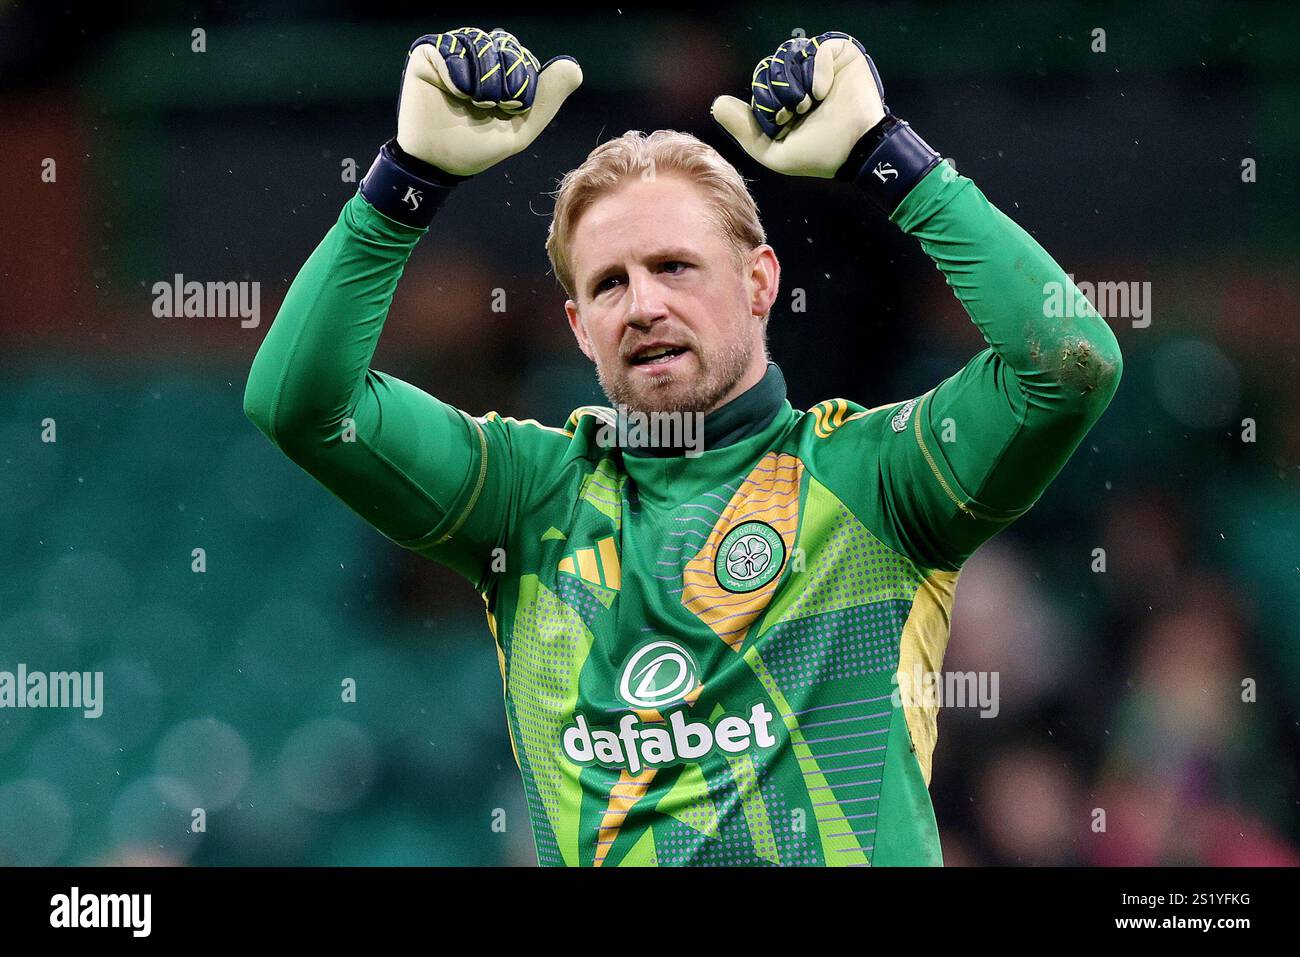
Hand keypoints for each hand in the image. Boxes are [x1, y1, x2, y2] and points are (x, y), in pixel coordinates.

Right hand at [396, 26, 582, 176]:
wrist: (439, 163)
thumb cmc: (478, 147)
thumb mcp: (522, 126)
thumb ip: (547, 96)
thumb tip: (575, 67)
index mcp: (499, 69)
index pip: (522, 55)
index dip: (521, 83)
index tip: (509, 110)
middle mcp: (476, 55)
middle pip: (505, 44)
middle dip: (504, 80)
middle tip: (489, 107)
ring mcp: (452, 52)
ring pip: (479, 43)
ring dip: (482, 79)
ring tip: (473, 102)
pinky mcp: (427, 54)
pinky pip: (450, 48)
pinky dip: (458, 74)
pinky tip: (453, 92)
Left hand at [710, 31, 886, 177]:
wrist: (856, 150)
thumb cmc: (818, 154)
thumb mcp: (773, 152)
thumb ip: (744, 130)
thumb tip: (717, 104)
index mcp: (784, 98)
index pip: (760, 82)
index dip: (765, 100)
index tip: (783, 121)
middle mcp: (800, 79)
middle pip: (771, 65)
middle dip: (779, 91)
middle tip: (797, 111)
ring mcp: (820, 65)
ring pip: (791, 54)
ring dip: (797, 81)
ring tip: (810, 102)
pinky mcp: (842, 55)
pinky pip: (818, 47)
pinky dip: (817, 69)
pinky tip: (823, 91)